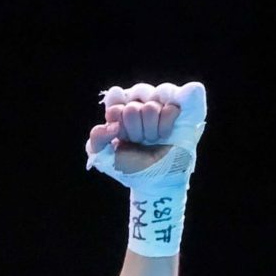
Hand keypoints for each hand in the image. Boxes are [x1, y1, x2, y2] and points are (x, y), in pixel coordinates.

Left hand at [87, 80, 206, 183]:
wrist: (154, 178)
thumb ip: (97, 138)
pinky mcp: (177, 108)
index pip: (115, 98)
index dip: (118, 119)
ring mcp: (159, 103)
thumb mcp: (103, 156)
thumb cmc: (130, 166)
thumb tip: (114, 125)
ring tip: (152, 139)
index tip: (121, 136)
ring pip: (151, 106)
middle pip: (132, 107)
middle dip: (134, 131)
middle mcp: (139, 102)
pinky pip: (171, 108)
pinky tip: (164, 135)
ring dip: (150, 130)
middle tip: (139, 141)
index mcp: (120, 109)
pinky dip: (166, 126)